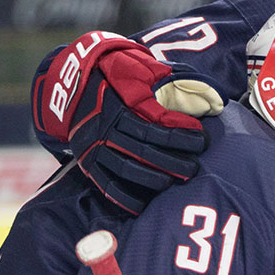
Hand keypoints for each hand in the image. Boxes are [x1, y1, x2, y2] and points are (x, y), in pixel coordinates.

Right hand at [33, 31, 223, 214]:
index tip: (200, 136)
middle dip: (174, 159)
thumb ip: (167, 78)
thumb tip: (205, 92)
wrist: (69, 88)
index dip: (179, 132)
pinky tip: (144, 204)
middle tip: (195, 166)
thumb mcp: (138, 69)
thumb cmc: (114, 78)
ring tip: (178, 180)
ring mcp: (95, 146)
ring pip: (127, 168)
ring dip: (154, 178)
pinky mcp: (87, 162)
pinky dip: (125, 197)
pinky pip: (106, 184)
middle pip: (144, 148)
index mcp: (121, 104)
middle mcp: (107, 126)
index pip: (155, 122)